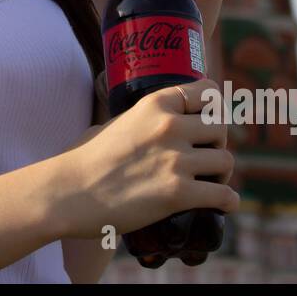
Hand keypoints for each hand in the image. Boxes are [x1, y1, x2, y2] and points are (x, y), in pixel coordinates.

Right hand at [58, 78, 237, 238]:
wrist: (68, 193)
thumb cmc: (86, 160)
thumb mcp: (116, 123)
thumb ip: (141, 120)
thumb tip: (156, 123)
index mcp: (155, 103)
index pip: (208, 91)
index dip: (214, 107)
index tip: (209, 122)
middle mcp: (170, 126)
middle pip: (221, 128)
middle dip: (217, 144)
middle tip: (206, 159)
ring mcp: (176, 160)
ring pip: (226, 161)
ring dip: (223, 174)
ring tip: (211, 183)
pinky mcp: (178, 194)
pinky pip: (224, 195)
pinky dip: (227, 201)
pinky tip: (222, 204)